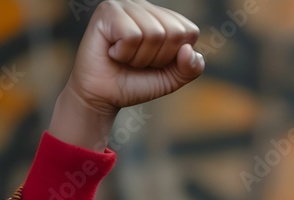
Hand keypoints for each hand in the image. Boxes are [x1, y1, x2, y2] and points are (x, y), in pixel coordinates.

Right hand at [50, 0, 204, 150]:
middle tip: (137, 61)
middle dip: (158, 58)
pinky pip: (132, 35)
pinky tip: (112, 52)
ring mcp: (126, 6)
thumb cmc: (136, 82)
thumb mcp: (172, 79)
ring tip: (124, 57)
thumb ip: (191, 67)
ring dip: (139, 58)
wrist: (102, 96)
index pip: (190, 31)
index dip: (175, 56)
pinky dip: (124, 53)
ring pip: (154, 34)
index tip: (155, 62)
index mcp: (164, 18)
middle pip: (175, 32)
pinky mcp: (107, 11)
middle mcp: (146, 7)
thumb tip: (189, 50)